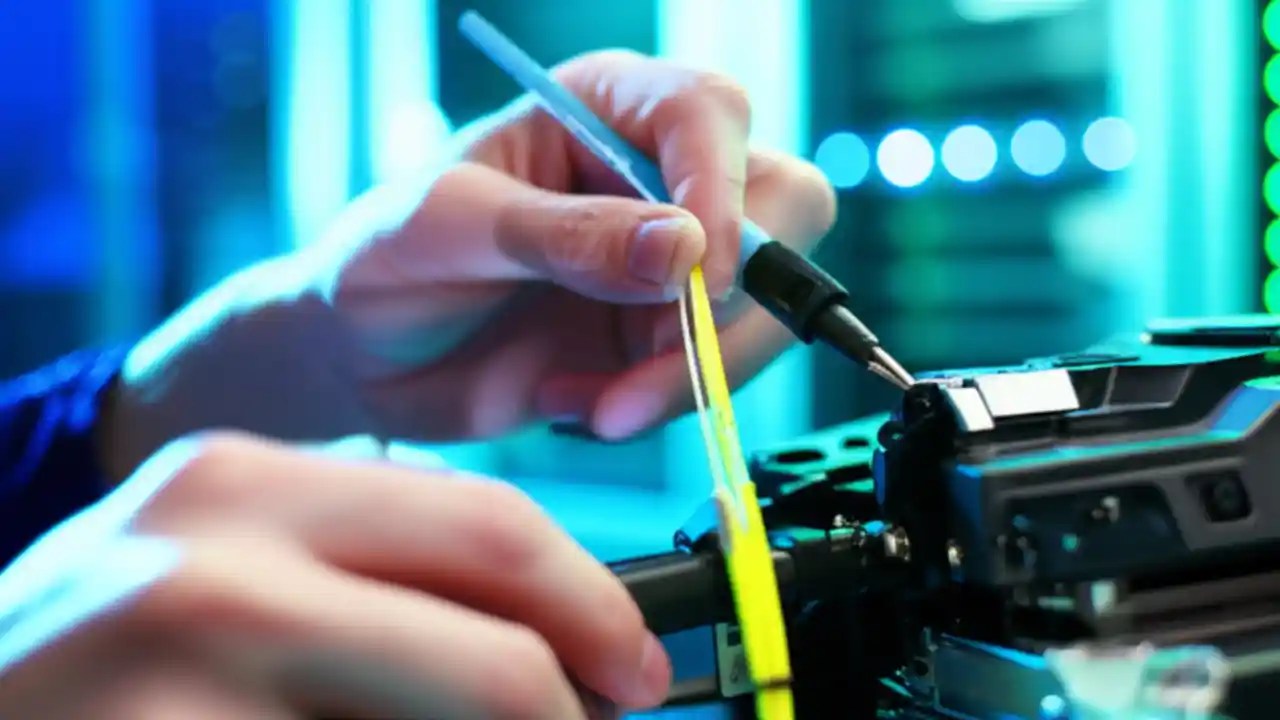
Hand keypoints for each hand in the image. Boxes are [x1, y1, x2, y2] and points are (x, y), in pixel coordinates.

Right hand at [0, 433, 667, 718]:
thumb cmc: (92, 660)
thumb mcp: (215, 574)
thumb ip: (361, 579)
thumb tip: (546, 648)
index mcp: (240, 484)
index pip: (486, 525)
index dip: (589, 605)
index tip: (631, 663)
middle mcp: (212, 564)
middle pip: (497, 651)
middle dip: (575, 712)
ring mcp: (182, 678)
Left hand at [102, 50, 836, 478]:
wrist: (360, 362)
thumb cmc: (384, 261)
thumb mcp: (452, 230)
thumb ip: (565, 236)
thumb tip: (688, 248)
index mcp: (603, 109)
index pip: (709, 113)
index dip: (723, 187)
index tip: (701, 271)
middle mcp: (653, 178)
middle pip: (781, 210)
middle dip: (733, 303)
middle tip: (660, 360)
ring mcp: (668, 264)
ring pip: (759, 309)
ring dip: (689, 374)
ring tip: (588, 404)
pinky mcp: (662, 338)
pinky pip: (713, 374)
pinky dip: (657, 405)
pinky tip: (576, 404)